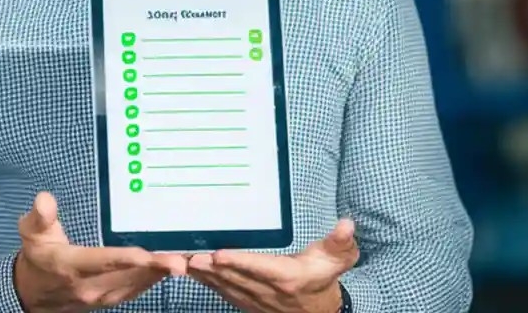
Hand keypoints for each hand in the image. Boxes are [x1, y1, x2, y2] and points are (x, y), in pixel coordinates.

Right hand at [14, 192, 186, 311]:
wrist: (32, 295)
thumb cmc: (36, 256)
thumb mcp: (30, 233)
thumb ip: (40, 217)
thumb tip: (45, 199)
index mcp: (70, 265)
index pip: (102, 261)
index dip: (126, 259)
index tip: (150, 255)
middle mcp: (89, 285)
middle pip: (127, 276)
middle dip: (156, 268)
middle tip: (183, 259)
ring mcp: (101, 296)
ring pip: (136, 285)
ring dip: (160, 274)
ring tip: (185, 259)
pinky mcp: (110, 300)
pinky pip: (136, 290)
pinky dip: (154, 279)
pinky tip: (169, 269)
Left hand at [186, 219, 359, 312]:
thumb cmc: (323, 278)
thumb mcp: (337, 259)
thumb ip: (340, 242)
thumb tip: (346, 224)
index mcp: (287, 277)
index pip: (260, 268)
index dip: (239, 262)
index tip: (219, 254)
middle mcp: (267, 291)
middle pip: (235, 277)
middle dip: (210, 267)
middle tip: (188, 254)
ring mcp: (254, 299)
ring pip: (224, 286)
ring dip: (202, 275)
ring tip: (180, 260)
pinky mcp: (245, 302)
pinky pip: (221, 292)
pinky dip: (205, 282)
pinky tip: (188, 270)